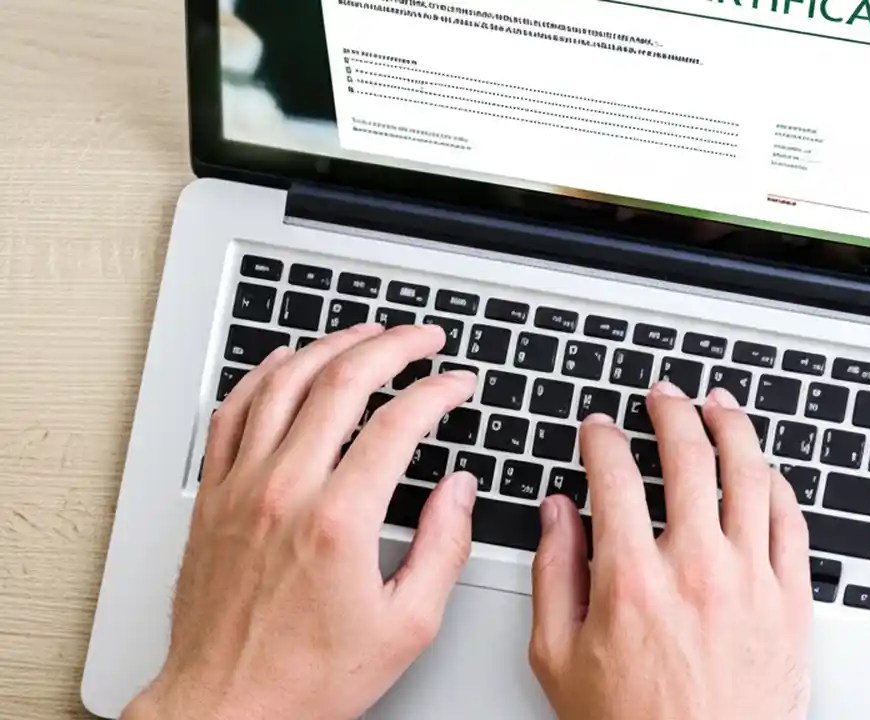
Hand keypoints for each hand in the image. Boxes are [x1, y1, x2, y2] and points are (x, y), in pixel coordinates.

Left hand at [123, 324, 478, 719]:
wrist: (225, 709)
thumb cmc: (307, 679)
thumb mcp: (407, 626)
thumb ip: (443, 547)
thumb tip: (458, 491)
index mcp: (340, 522)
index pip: (399, 422)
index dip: (438, 391)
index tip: (456, 384)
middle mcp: (285, 492)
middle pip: (341, 382)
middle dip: (391, 346)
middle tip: (421, 339)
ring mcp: (241, 490)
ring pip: (284, 384)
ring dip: (330, 347)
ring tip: (365, 334)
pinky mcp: (212, 499)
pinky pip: (232, 414)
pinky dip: (263, 376)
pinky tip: (285, 363)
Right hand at [529, 382, 811, 719]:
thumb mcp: (559, 659)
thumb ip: (554, 575)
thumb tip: (556, 515)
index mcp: (632, 580)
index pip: (614, 476)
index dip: (602, 439)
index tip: (599, 429)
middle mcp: (696, 569)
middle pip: (689, 457)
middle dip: (670, 412)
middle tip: (662, 396)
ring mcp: (751, 581)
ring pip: (749, 475)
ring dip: (731, 426)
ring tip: (717, 405)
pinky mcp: (791, 601)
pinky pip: (791, 521)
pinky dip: (776, 483)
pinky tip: (763, 468)